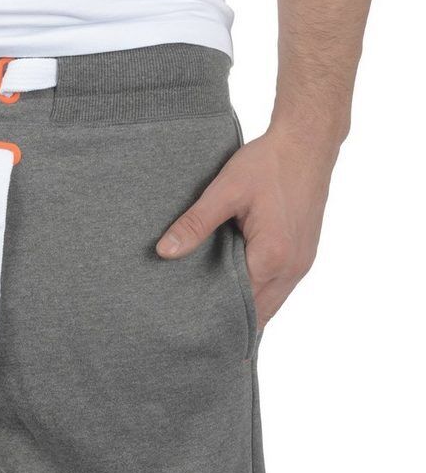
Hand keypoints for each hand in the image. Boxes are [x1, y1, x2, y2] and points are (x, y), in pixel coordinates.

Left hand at [156, 125, 336, 329]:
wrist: (308, 141)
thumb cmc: (269, 162)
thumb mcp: (225, 190)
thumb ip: (195, 224)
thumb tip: (164, 252)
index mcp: (272, 257)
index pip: (238, 305)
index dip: (214, 317)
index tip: (190, 327)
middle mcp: (291, 268)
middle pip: (257, 315)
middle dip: (228, 322)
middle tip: (195, 330)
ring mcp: (301, 265)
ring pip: (270, 306)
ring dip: (244, 311)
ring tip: (212, 316)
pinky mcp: (304, 257)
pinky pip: (279, 290)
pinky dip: (258, 296)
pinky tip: (235, 291)